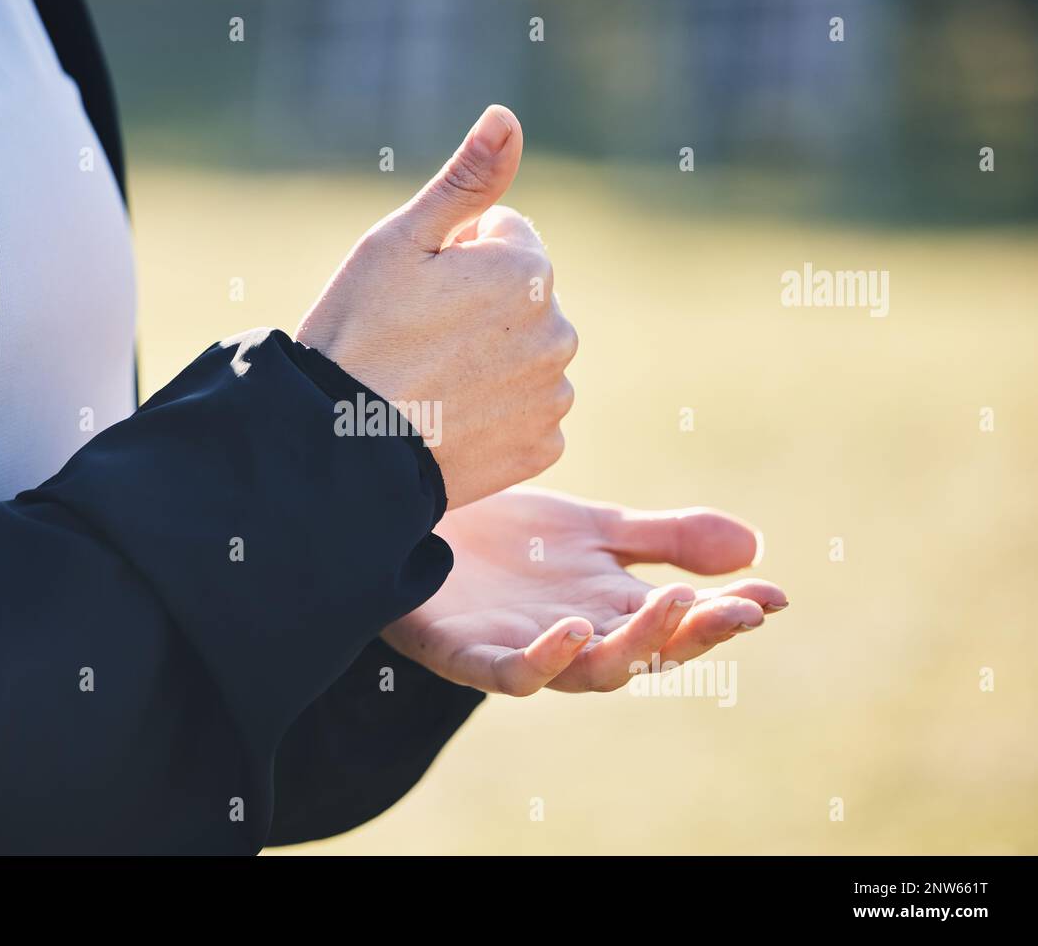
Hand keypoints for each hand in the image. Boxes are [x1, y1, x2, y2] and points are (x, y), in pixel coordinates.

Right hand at [295, 105, 575, 508]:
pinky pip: (527, 414)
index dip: (453, 257)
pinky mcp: (541, 444)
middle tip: (417, 342)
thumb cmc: (359, 334)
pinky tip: (452, 419)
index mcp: (526, 268)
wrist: (342, 444)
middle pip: (518, 300)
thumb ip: (465, 180)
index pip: (504, 238)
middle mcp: (557, 329)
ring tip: (430, 383)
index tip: (415, 294)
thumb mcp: (400, 241)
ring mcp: (552, 392)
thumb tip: (507, 116)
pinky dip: (497, 415)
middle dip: (478, 309)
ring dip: (491, 362)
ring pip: (525, 358)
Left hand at [382, 487, 787, 694]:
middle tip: (735, 607)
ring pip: (588, 671)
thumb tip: (756, 548)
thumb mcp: (594, 528)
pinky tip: (572, 627)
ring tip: (673, 600)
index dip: (727, 615)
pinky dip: (544, 660)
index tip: (775, 597)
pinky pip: (509, 674)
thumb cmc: (502, 535)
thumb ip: (667, 539)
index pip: (679, 622)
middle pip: (642, 653)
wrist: (411, 513)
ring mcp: (519, 648)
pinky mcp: (463, 651)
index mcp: (608, 609)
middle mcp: (572, 637)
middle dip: (692, 634)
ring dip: (635, 643)